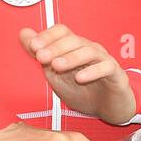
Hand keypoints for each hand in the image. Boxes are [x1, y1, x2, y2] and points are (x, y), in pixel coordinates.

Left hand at [19, 24, 136, 124]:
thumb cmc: (82, 89)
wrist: (107, 108)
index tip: (33, 46)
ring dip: (71, 58)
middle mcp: (89, 49)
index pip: (62, 32)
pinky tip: (80, 78)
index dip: (47, 36)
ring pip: (89, 51)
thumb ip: (40, 54)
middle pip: (73, 40)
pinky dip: (93, 71)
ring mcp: (104, 60)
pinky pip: (106, 67)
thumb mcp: (55, 74)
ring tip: (56, 66)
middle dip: (55, 47)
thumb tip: (23, 33)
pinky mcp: (116, 74)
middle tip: (40, 57)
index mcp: (74, 47)